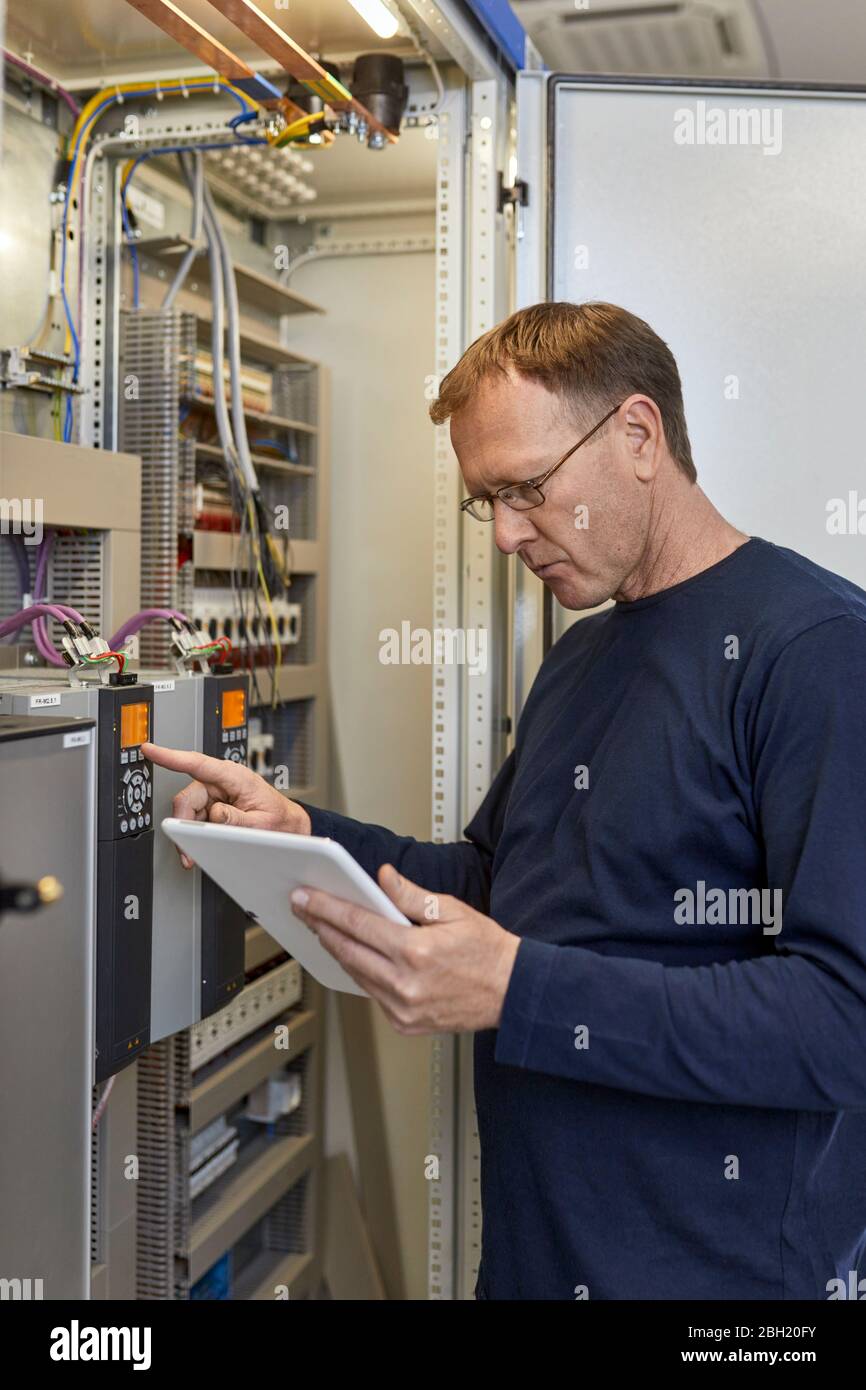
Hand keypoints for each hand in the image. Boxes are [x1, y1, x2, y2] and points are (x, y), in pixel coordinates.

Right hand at [142, 743, 310, 866]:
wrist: (287, 827)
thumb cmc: (279, 820)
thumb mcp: (262, 825)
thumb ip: (237, 821)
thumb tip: (214, 816)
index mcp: (235, 777)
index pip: (198, 763)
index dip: (171, 756)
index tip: (150, 750)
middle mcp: (222, 783)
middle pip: (187, 797)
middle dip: (183, 822)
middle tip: (186, 844)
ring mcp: (216, 795)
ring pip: (188, 811)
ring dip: (188, 832)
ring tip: (197, 851)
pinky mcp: (212, 807)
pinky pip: (194, 819)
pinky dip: (194, 834)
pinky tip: (201, 844)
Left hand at [290, 865, 520, 1033]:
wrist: (512, 993)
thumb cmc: (487, 951)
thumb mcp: (453, 911)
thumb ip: (411, 896)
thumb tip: (383, 877)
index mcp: (416, 951)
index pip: (358, 924)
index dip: (326, 908)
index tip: (306, 898)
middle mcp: (405, 983)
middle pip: (347, 950)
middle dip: (321, 927)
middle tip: (303, 909)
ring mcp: (403, 1008)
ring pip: (356, 974)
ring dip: (337, 950)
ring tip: (323, 929)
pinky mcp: (404, 1024)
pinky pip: (371, 994)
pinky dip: (360, 973)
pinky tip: (353, 957)